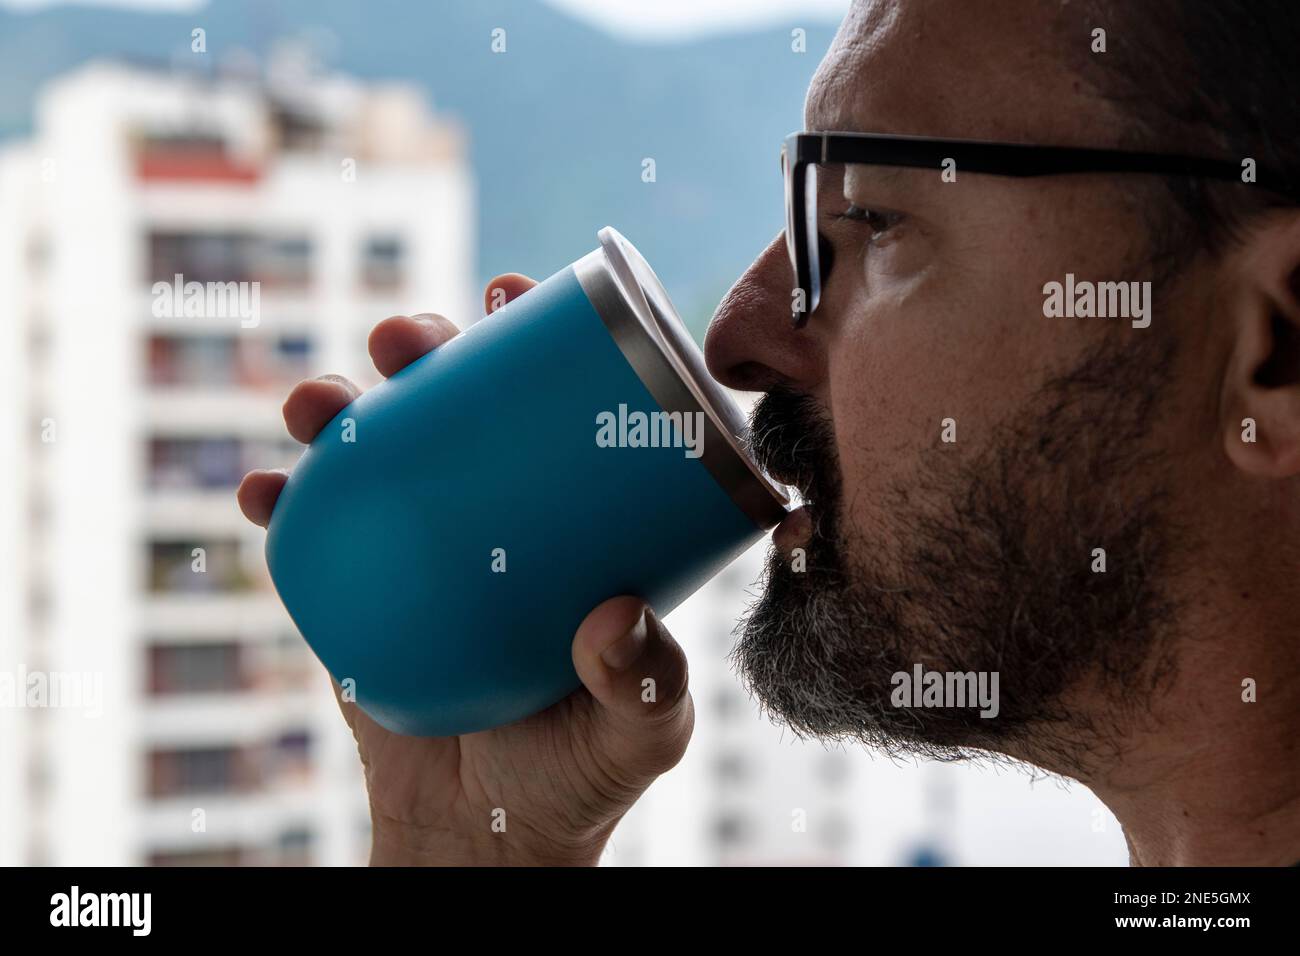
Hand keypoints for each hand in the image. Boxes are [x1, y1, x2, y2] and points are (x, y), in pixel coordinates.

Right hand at [237, 274, 693, 865]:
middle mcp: (492, 518)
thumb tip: (613, 616)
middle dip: (421, 348)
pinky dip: (278, 503)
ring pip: (372, 451)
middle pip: (452, 405)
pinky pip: (309, 535)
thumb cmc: (582, 772)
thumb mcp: (642, 729)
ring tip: (317, 402)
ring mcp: (420, 551)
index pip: (554, 404)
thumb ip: (648, 682)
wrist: (489, 835)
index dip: (531, 337)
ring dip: (335, 406)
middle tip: (406, 339)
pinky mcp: (359, 594)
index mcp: (569, 520)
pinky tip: (262, 491)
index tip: (510, 293)